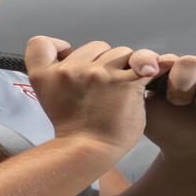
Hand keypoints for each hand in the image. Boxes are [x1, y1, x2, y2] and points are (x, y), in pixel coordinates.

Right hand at [25, 36, 150, 158]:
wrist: (89, 152)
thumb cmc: (74, 130)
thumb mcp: (50, 98)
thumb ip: (57, 76)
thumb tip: (74, 56)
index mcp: (47, 75)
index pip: (41, 43)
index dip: (57, 47)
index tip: (66, 57)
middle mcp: (71, 69)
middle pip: (96, 47)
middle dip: (102, 62)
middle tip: (103, 86)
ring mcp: (99, 73)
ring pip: (121, 52)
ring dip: (125, 66)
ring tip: (125, 88)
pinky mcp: (125, 81)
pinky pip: (144, 61)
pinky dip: (151, 66)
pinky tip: (154, 71)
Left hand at [127, 51, 195, 163]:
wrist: (194, 157)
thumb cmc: (171, 133)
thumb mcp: (147, 113)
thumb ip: (136, 93)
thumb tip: (128, 72)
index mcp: (180, 74)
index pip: (172, 60)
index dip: (162, 67)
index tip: (151, 79)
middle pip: (195, 62)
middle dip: (183, 80)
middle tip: (179, 101)